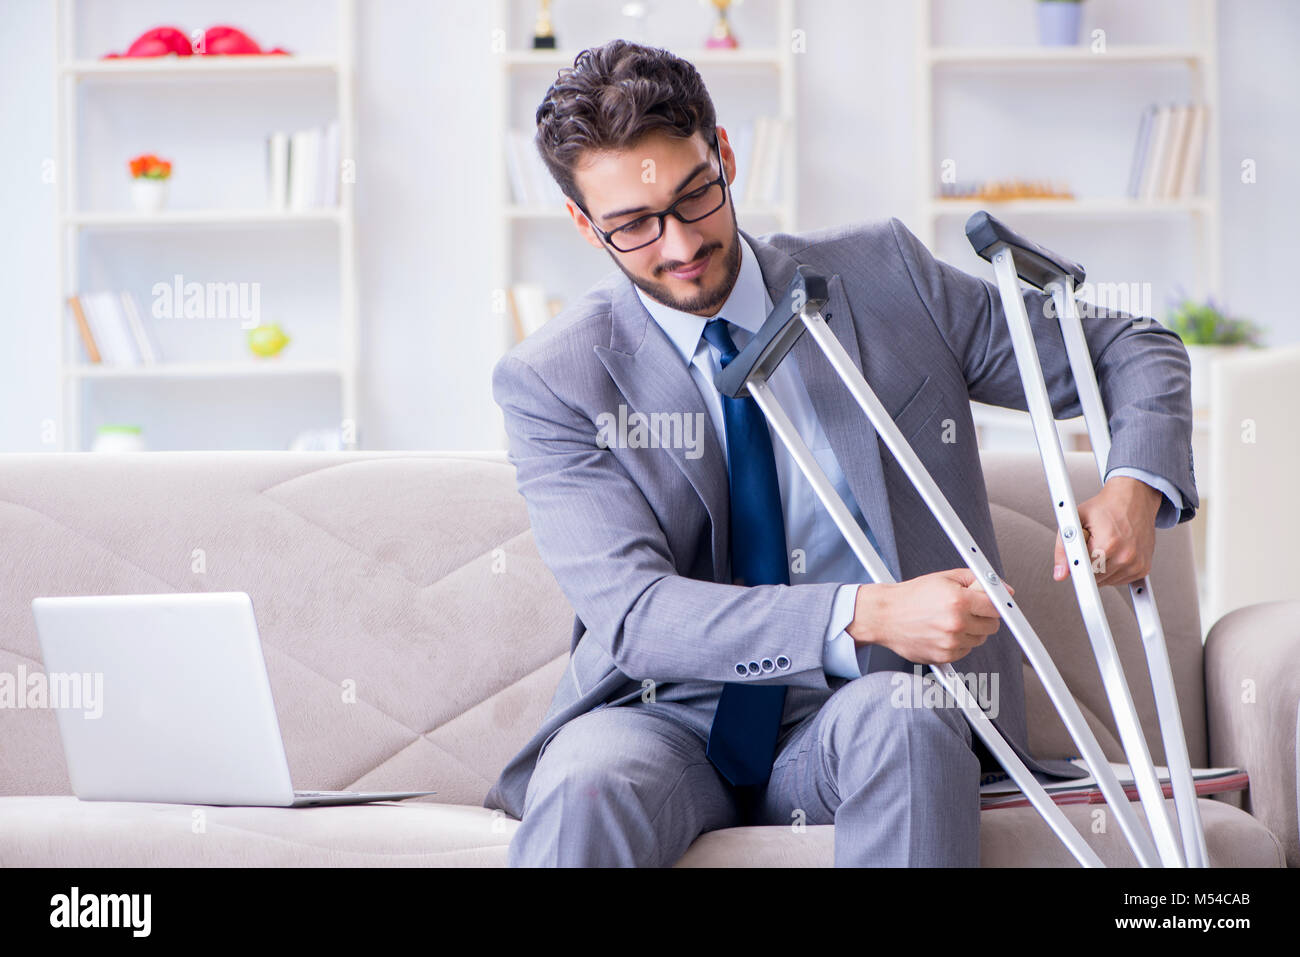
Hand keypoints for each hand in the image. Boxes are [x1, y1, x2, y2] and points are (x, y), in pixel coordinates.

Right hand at [848, 569, 1013, 665]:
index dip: (994, 603)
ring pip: (980, 639)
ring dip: (971, 630)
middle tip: (966, 608)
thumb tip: (1003, 589)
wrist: (884, 615)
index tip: (994, 603)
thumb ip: (977, 579)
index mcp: (958, 601)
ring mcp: (950, 642)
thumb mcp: (944, 577)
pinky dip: (959, 642)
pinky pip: (966, 650)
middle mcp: (956, 623)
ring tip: (950, 619)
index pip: (996, 606)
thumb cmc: (911, 596)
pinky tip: (943, 631)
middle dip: (983, 616)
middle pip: (992, 625)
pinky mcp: (944, 657)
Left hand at [1052, 476, 1160, 586]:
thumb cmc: (1105, 507)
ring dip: (1100, 569)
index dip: (1076, 566)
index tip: (1075, 563)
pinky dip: (1112, 570)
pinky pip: (1119, 580)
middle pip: (1094, 579)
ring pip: (1106, 582)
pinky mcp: (1143, 569)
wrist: (1133, 498)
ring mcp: (1136, 564)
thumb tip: (1060, 574)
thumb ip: (1063, 548)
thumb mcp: (1076, 520)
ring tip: (1104, 547)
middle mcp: (1126, 556)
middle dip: (1087, 566)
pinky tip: (1113, 553)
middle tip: (1091, 545)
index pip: (1083, 573)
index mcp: (1108, 545)